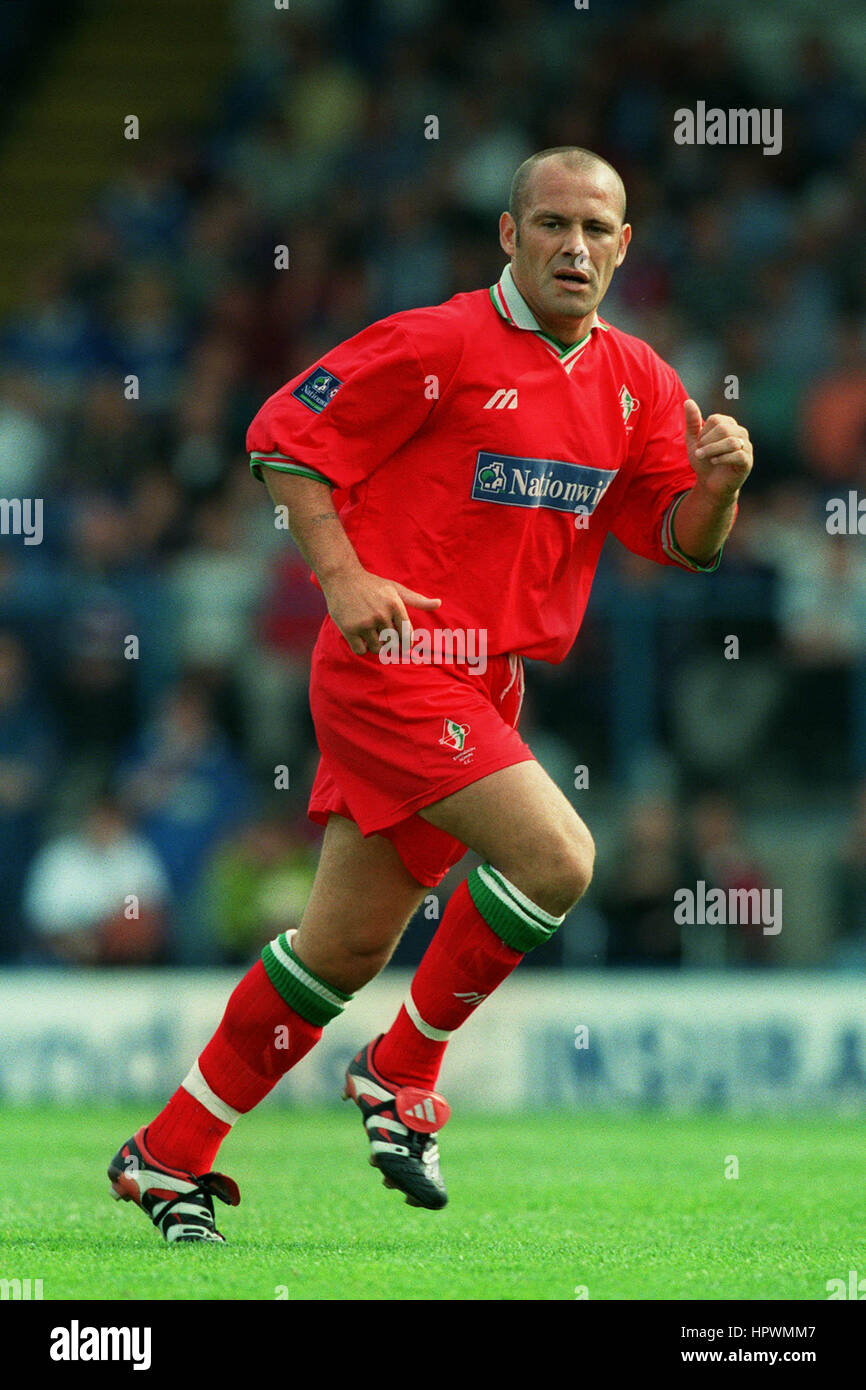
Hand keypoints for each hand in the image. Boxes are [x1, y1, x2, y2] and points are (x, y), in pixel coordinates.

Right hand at [322, 567, 440, 655]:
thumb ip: (417, 600)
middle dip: (388, 641)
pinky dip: (361, 648)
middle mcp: (381, 615)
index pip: (407, 635)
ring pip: (377, 649)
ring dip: (374, 645)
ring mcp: (365, 622)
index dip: (404, 641)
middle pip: (392, 643)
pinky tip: (359, 637)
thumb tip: (439, 603)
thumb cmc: (372, 585)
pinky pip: (361, 651)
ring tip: (369, 632)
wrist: (342, 577)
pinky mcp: (349, 629)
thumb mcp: (396, 589)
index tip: (401, 642)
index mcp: (395, 605)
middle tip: (381, 632)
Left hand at [684, 399, 751, 503]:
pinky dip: (723, 458)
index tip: (699, 444)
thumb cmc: (704, 461)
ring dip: (712, 450)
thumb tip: (688, 401)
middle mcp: (740, 433)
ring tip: (702, 457)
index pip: (716, 420)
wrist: (710, 484)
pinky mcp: (747, 462)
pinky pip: (738, 455)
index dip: (704, 432)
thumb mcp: (694, 441)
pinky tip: (714, 462)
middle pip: (724, 429)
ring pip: (731, 441)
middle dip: (707, 441)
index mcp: (729, 425)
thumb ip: (692, 422)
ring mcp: (746, 447)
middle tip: (698, 452)